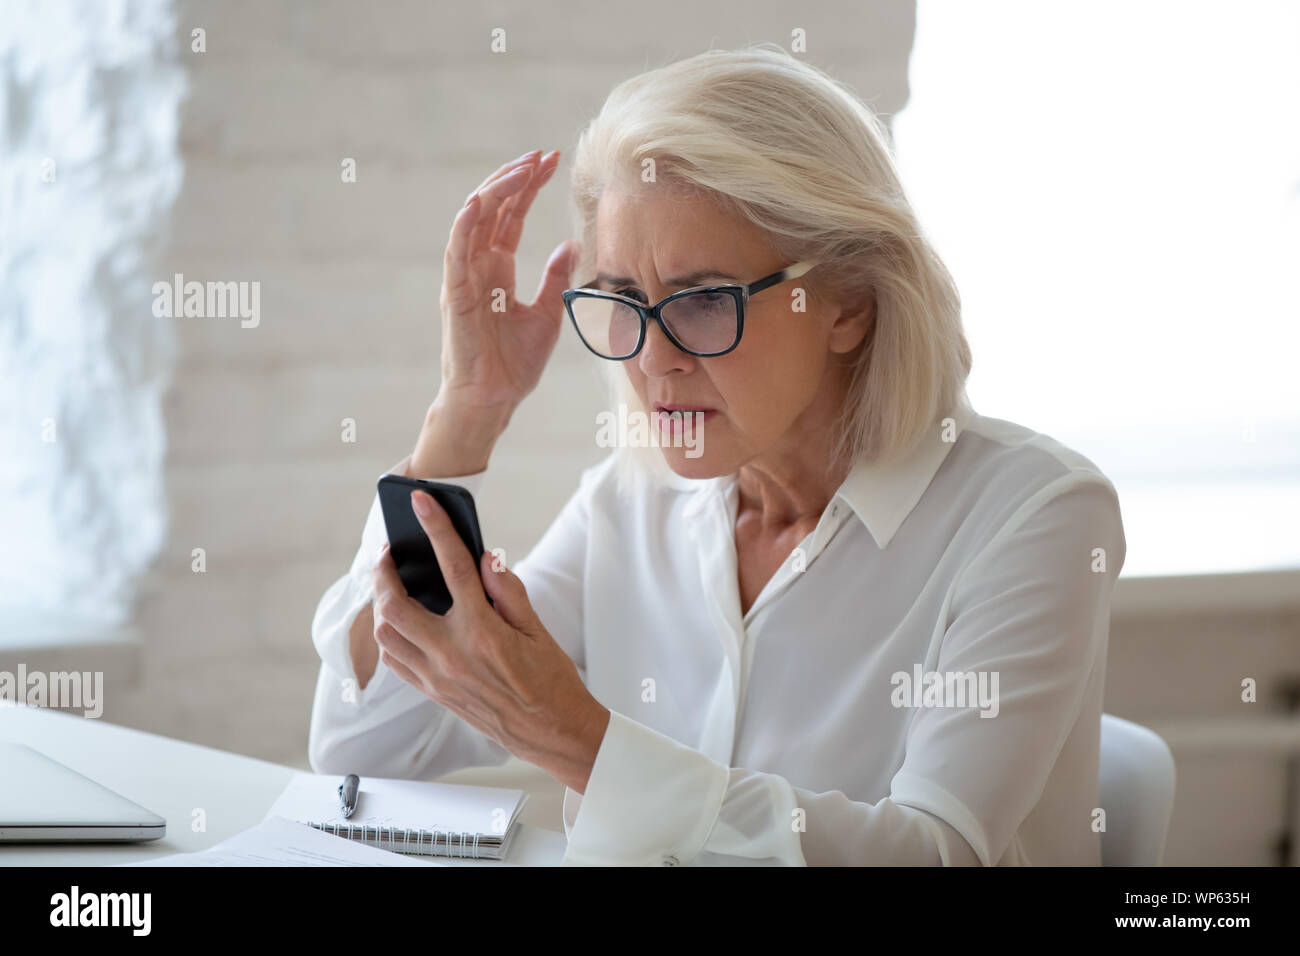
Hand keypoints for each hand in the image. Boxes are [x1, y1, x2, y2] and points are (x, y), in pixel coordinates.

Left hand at [371, 489, 608, 793]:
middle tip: (390, 552)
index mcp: (482, 631)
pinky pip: (394, 659)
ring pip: (385, 634)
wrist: (551, 731)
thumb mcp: (537, 628)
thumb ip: (508, 590)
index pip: (452, 567)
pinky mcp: (433, 692)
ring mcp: (437, 676)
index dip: (436, 528)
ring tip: (390, 584)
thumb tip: (485, 558)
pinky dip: (389, 634)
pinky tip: (399, 620)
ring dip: (381, 604)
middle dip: (384, 570)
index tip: (422, 501)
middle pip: (395, 603)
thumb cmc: (551, 680)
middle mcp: (451, 654)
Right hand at [437, 148, 579, 414]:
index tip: (553, 161)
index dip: (529, 186)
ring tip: (522, 168)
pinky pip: (456, 251)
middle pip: (494, 207)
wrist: (494, 398)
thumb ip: (555, 276)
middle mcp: (478, 265)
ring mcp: (464, 276)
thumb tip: (571, 244)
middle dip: (517, 178)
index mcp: (497, 268)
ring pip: (474, 219)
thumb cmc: (514, 362)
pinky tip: (482, 200)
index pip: (512, 215)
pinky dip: (466, 223)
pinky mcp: (454, 293)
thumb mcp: (547, 312)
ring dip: (496, 190)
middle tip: (542, 155)